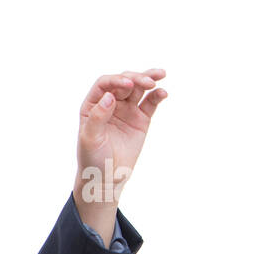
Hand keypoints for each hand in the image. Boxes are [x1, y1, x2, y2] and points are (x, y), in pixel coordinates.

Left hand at [75, 69, 167, 206]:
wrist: (107, 177)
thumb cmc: (92, 159)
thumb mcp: (90, 139)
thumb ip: (98, 117)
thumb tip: (109, 96)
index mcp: (92, 106)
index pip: (105, 84)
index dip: (117, 80)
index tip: (128, 85)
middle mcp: (109, 104)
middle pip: (124, 82)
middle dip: (137, 78)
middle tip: (149, 82)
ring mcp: (126, 110)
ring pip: (139, 88)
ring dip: (148, 79)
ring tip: (160, 76)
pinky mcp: (141, 118)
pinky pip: (150, 103)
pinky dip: (157, 95)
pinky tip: (163, 93)